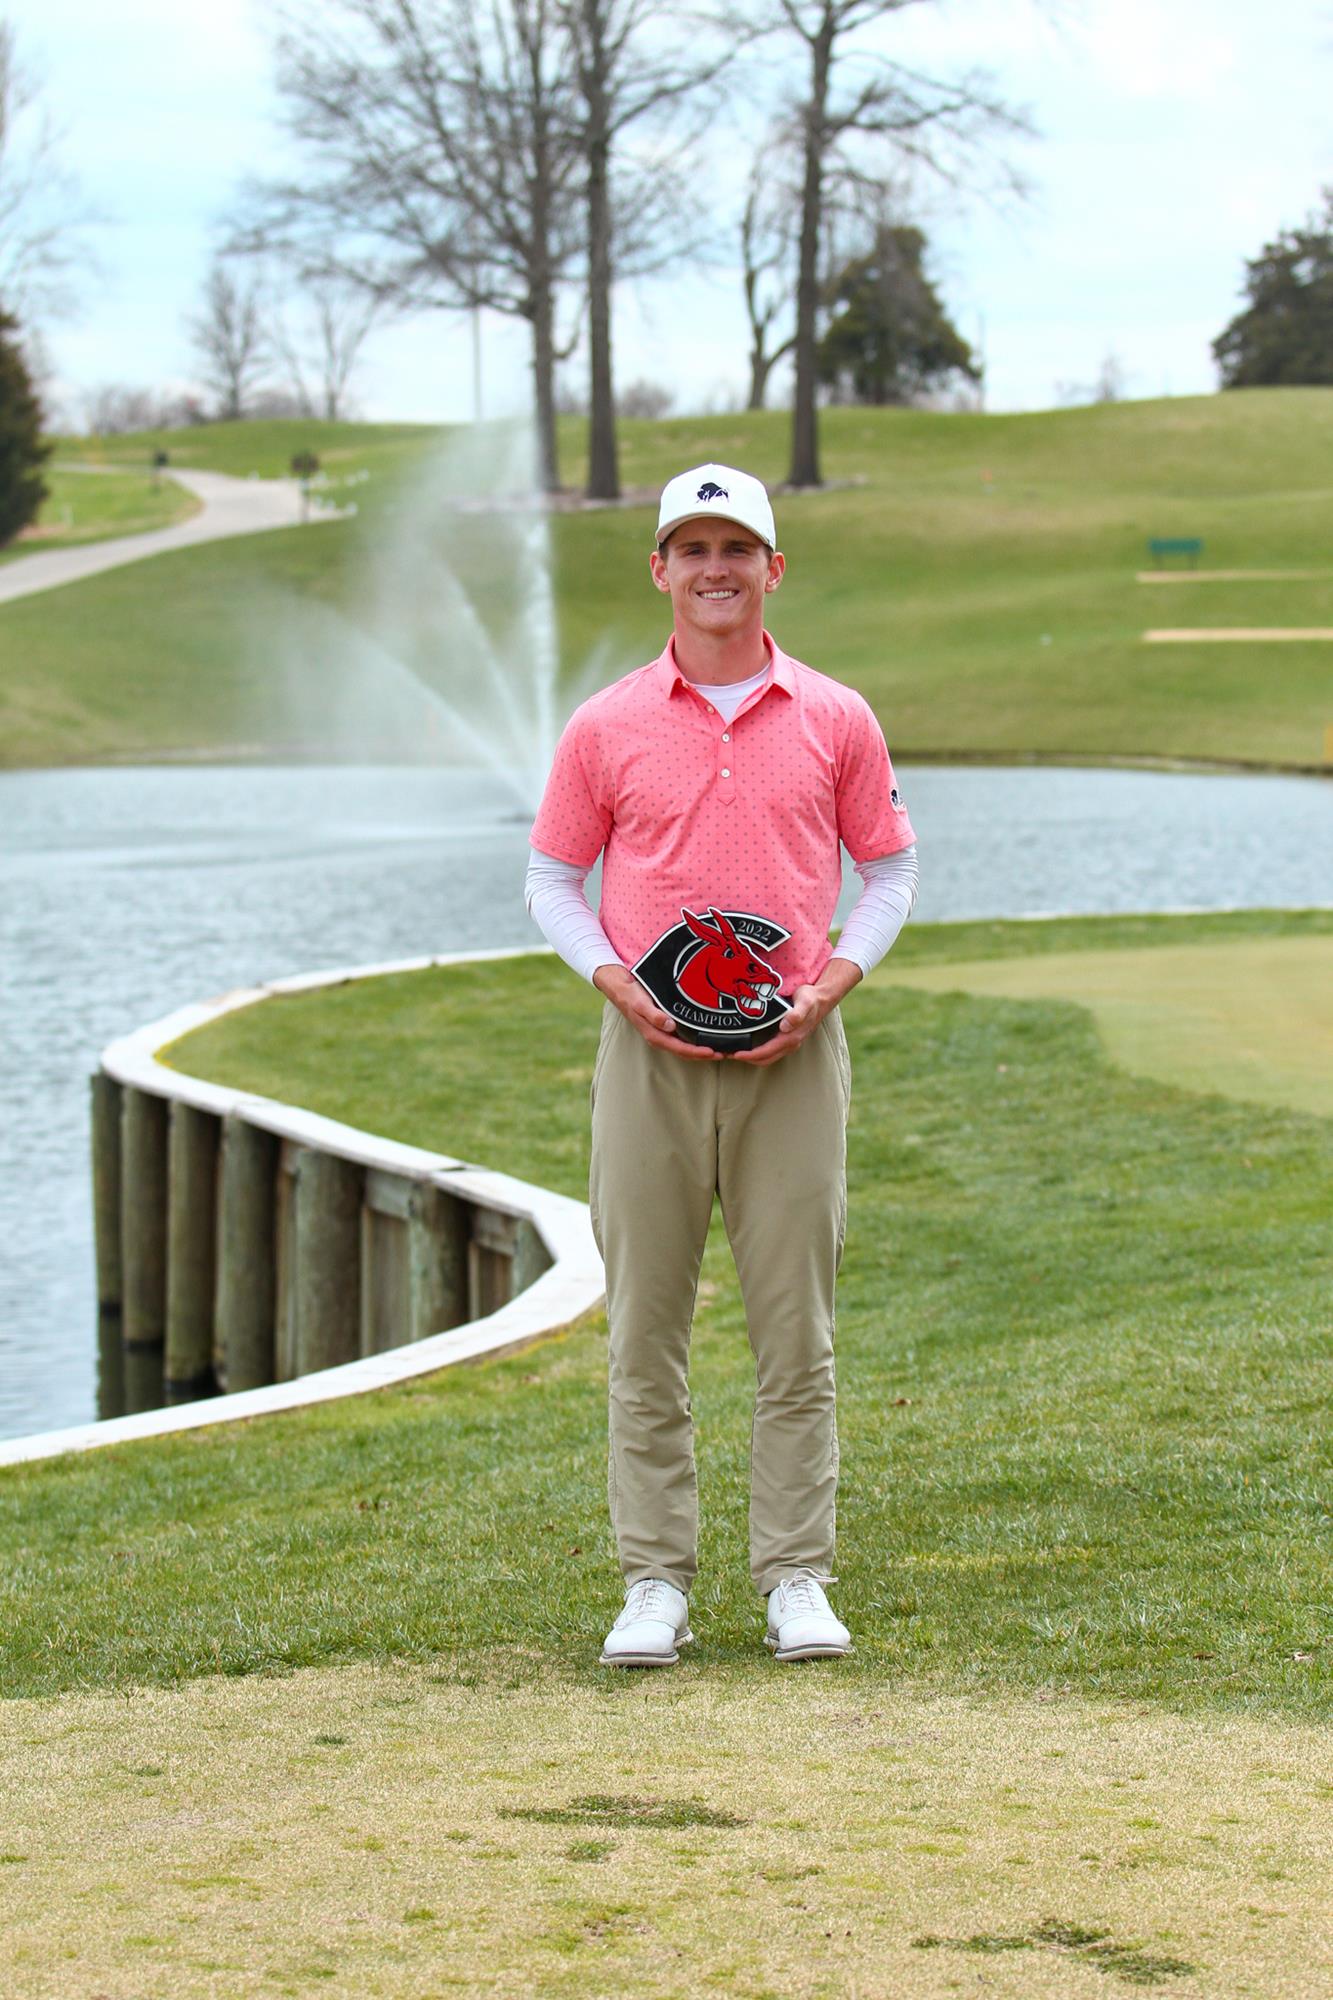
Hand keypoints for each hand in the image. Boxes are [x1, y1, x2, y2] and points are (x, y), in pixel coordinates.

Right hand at [592, 962, 720, 1059]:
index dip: (696, 1052)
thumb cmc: (630, 994)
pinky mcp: (663, 1025)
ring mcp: (661, 1032)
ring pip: (683, 1047)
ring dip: (700, 1050)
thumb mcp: (640, 1003)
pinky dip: (694, 1040)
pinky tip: (704, 1036)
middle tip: (724, 1053)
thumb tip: (670, 1027)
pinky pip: (681, 1038)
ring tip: (719, 1049)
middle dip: (703, 1055)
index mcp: (654, 1034)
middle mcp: (659, 1036)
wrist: (618, 987)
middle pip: (684, 1052)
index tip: (713, 1052)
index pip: (679, 1049)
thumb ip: (654, 1015)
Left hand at [729, 956, 861, 1065]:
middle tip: (728, 1054)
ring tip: (734, 1051)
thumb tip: (785, 1026)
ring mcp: (789, 1043)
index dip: (750, 1055)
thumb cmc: (811, 998)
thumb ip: (797, 1014)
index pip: (766, 1052)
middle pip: (764, 1059)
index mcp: (791, 1038)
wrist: (822, 997)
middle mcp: (790, 1044)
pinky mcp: (787, 1038)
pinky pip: (770, 1051)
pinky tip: (747, 1044)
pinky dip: (757, 1052)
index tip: (735, 1054)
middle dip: (746, 1060)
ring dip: (751, 1057)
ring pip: (767, 1057)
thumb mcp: (805, 1002)